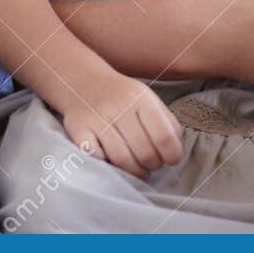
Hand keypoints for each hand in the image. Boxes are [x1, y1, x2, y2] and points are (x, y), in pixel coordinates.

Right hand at [60, 70, 183, 179]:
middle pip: (145, 153)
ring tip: (137, 166)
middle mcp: (118, 105)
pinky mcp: (78, 128)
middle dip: (153, 165)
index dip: (172, 155)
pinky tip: (111, 157)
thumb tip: (176, 151)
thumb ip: (167, 122)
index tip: (171, 159)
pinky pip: (98, 159)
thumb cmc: (122, 96)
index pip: (165, 137)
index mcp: (140, 96)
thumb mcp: (147, 98)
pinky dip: (107, 164)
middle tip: (151, 162)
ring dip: (134, 171)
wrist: (83, 80)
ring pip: (123, 161)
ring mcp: (96, 117)